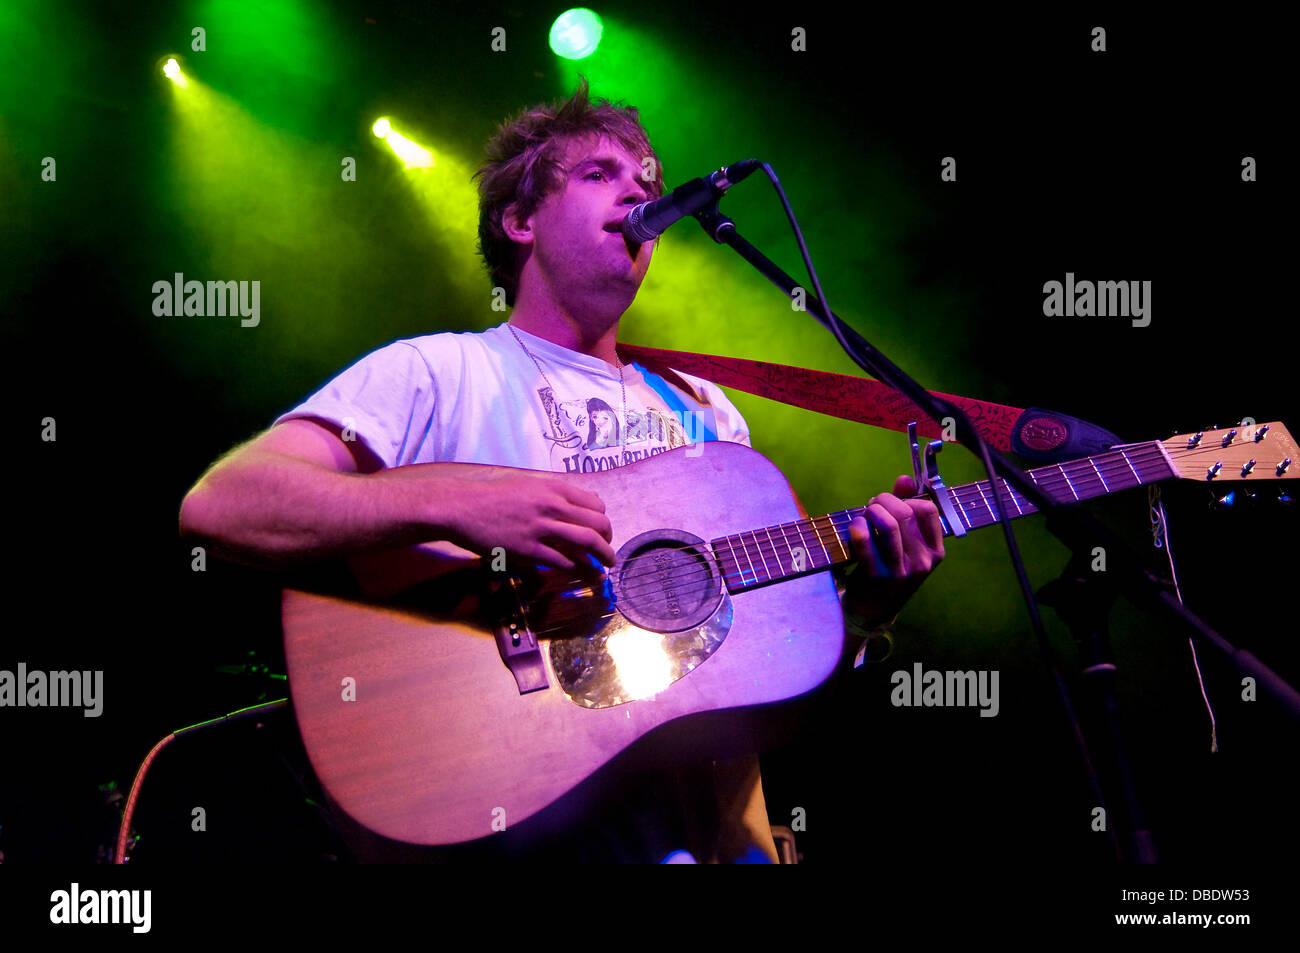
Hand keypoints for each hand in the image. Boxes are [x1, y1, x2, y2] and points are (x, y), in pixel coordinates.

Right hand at [445, 470, 615, 571]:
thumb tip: (582, 502)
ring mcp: (542, 528)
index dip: (603, 520)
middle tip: (607, 551)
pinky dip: (578, 569)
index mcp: (553, 488)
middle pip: (598, 523)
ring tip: (607, 567)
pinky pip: (564, 561)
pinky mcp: (529, 550)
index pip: (595, 504)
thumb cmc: (492, 496)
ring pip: (587, 543)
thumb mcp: (528, 485)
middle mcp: (553, 506)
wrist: (462, 508)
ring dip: (603, 557)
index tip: (602, 531)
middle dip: (608, 540)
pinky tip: (583, 574)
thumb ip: (554, 493)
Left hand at [843, 474, 944, 626]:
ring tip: (865, 515)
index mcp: (935, 552)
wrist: (873, 610)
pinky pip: (865, 539)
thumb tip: (904, 478)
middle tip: (873, 505)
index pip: (929, 510)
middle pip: (905, 513)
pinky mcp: (877, 576)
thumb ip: (907, 508)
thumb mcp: (906, 544)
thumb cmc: (890, 568)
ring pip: (887, 523)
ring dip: (871, 511)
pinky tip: (855, 527)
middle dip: (883, 501)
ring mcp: (900, 571)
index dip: (908, 499)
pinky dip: (857, 526)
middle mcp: (922, 562)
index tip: (895, 504)